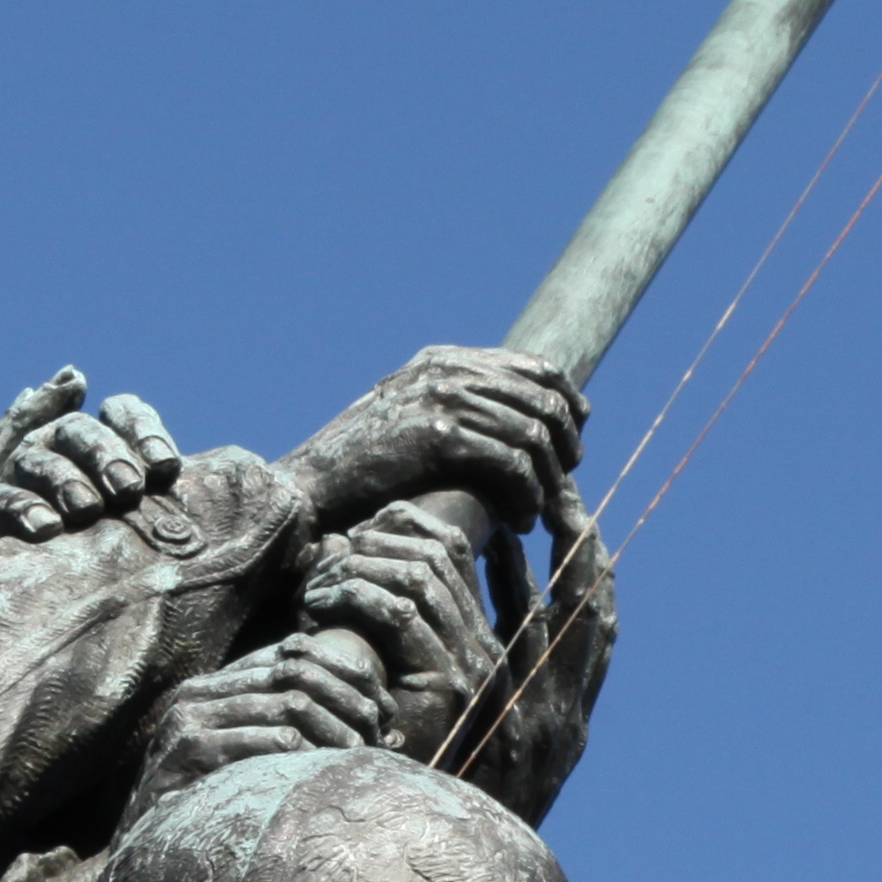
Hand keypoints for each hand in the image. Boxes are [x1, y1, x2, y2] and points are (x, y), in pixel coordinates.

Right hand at [0, 368, 187, 551]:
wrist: (31, 590)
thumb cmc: (95, 543)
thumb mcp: (131, 513)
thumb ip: (145, 474)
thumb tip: (157, 445)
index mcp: (97, 439)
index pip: (122, 411)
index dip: (144, 431)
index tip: (167, 468)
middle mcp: (54, 443)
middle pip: (77, 429)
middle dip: (105, 455)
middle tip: (129, 490)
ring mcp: (18, 471)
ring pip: (39, 460)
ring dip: (65, 480)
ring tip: (88, 508)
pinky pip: (1, 499)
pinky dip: (24, 509)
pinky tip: (47, 528)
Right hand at [130, 641, 391, 802]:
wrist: (142, 846)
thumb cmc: (205, 803)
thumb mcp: (248, 754)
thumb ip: (293, 728)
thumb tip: (382, 723)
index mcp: (215, 682)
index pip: (293, 652)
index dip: (346, 673)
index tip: (384, 708)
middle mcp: (199, 691)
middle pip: (295, 673)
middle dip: (346, 702)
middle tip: (377, 734)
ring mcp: (188, 719)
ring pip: (285, 704)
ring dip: (332, 731)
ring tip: (359, 756)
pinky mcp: (185, 752)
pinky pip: (258, 741)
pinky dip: (297, 754)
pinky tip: (319, 772)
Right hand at [277, 345, 583, 535]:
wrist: (308, 489)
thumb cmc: (360, 467)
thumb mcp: (410, 418)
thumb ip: (457, 408)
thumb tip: (523, 424)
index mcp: (445, 361)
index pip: (538, 370)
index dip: (568, 407)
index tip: (573, 447)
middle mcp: (448, 371)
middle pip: (544, 402)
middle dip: (564, 450)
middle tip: (562, 488)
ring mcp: (442, 400)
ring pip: (532, 437)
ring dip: (545, 482)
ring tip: (536, 514)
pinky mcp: (438, 437)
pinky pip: (511, 465)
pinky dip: (525, 497)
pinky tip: (517, 520)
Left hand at [300, 504, 498, 718]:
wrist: (387, 808)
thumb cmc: (366, 737)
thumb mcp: (367, 658)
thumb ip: (363, 600)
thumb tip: (338, 538)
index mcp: (474, 640)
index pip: (455, 550)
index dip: (407, 523)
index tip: (358, 528)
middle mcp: (484, 648)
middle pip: (437, 554)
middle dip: (375, 543)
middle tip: (330, 560)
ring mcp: (472, 666)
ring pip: (418, 576)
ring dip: (358, 568)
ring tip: (318, 587)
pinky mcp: (447, 685)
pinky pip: (399, 613)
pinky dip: (352, 597)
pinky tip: (317, 610)